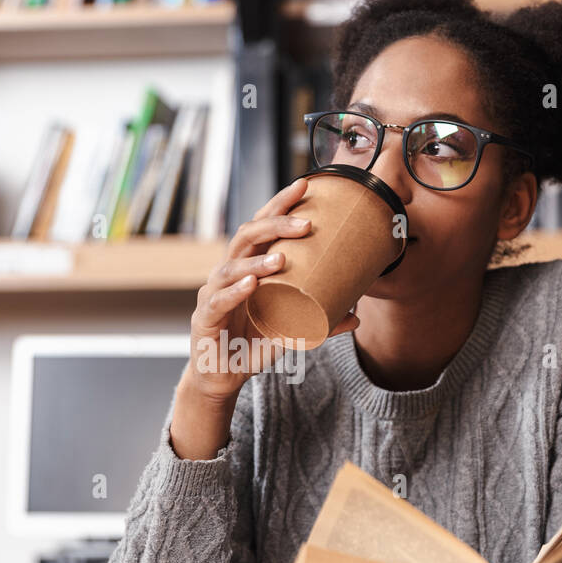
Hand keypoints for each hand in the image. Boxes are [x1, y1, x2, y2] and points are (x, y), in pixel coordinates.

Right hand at [183, 176, 359, 402]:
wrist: (224, 376)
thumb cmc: (254, 343)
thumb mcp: (291, 329)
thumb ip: (319, 320)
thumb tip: (357, 316)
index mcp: (247, 266)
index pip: (261, 227)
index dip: (280, 204)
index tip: (306, 186)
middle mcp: (227, 273)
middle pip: (245, 236)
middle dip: (273, 223)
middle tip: (306, 222)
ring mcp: (212, 294)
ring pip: (230, 266)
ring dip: (257, 261)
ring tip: (283, 259)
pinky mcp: (204, 318)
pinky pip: (218, 300)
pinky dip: (235, 291)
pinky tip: (252, 286)